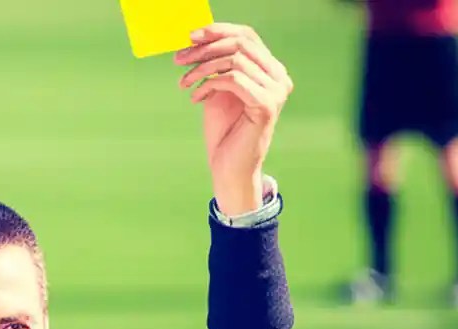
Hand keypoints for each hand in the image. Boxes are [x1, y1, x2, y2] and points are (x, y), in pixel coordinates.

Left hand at [176, 24, 292, 214]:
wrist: (228, 169)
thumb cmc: (223, 132)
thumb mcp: (217, 90)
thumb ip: (216, 65)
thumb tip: (198, 38)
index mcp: (271, 70)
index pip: (247, 35)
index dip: (217, 30)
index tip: (189, 36)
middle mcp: (279, 77)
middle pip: (240, 43)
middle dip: (204, 48)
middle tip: (178, 59)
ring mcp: (276, 91)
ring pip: (234, 59)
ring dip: (201, 68)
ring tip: (184, 83)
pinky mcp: (265, 104)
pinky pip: (232, 79)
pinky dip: (208, 84)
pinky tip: (196, 98)